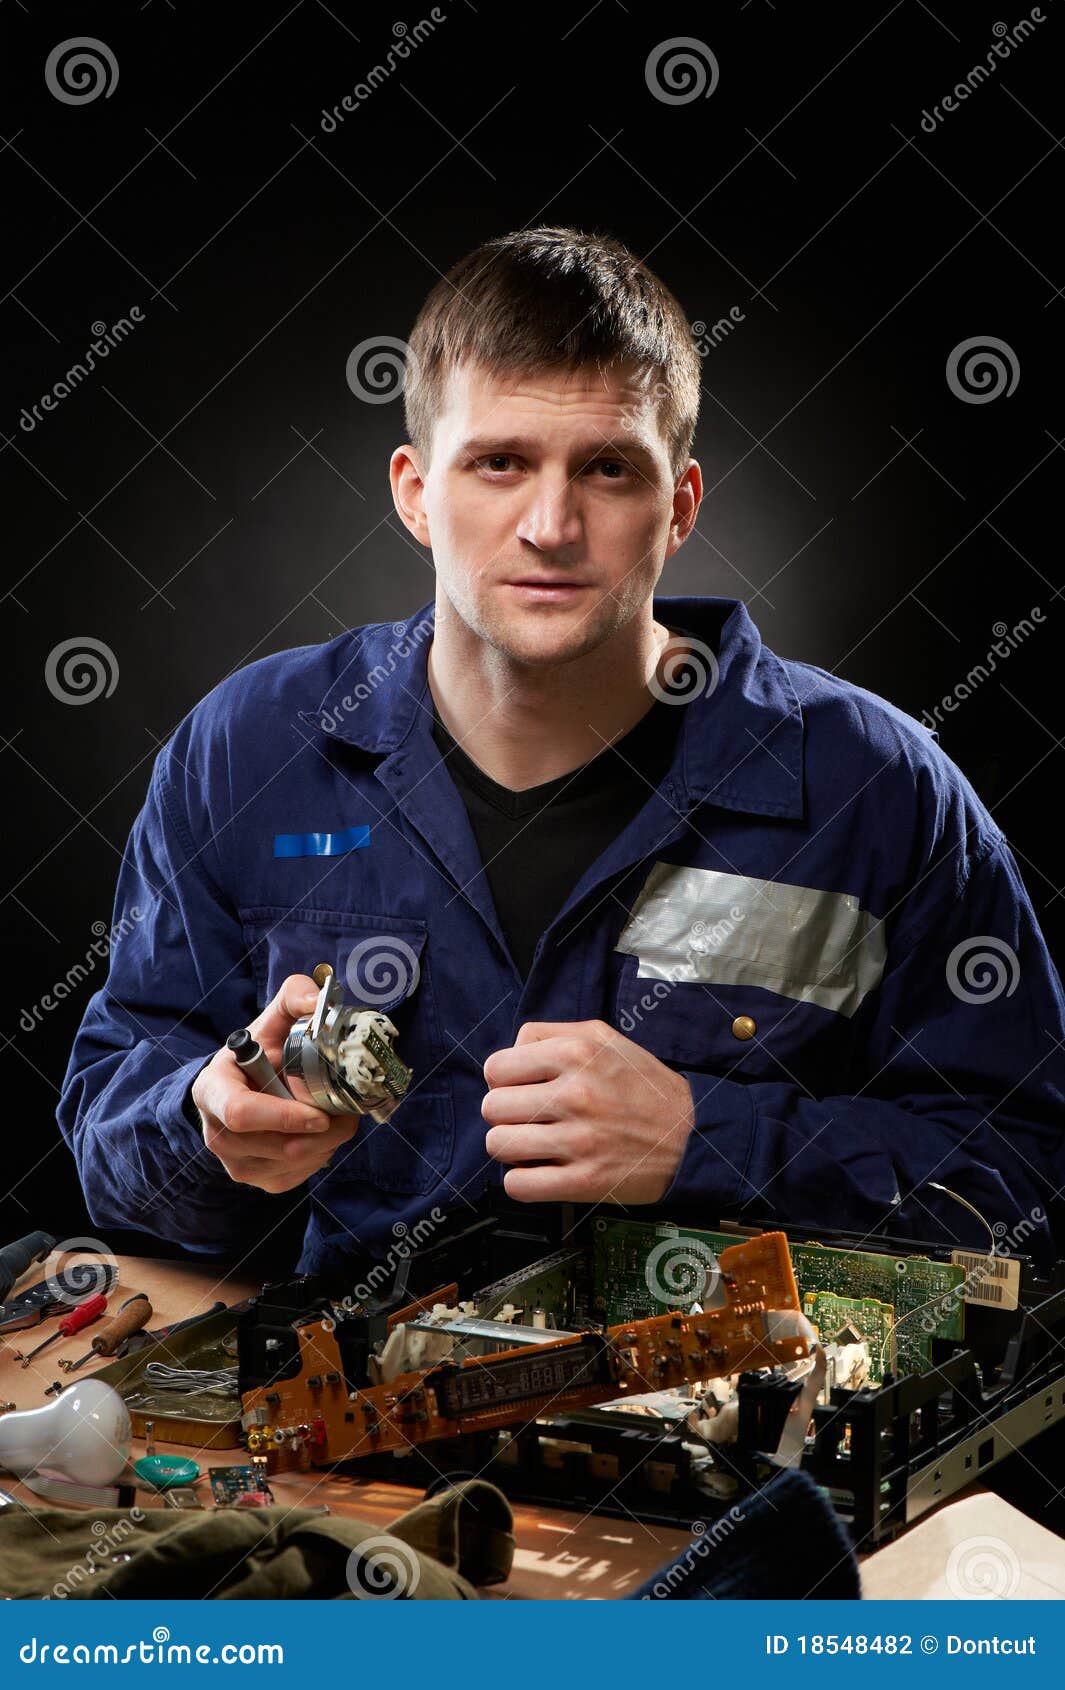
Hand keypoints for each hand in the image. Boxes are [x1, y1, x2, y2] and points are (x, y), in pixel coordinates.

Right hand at [192, 975, 359, 1194]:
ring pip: (297, 1162)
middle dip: (324, 1130)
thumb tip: (316, 1002)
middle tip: (347, 1108)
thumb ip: (294, 996)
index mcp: (212, 1091)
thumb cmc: (260, 1053)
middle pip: (279, 1146)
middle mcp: (218, 1134)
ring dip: (328, 1141)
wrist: (244, 1089)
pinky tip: (319, 1131)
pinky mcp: (261, 1180)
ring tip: (334, 1114)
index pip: (241, 1114)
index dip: (283, 1117)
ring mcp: (237, 1164)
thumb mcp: (273, 1019)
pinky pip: (302, 1174)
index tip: (319, 1114)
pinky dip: (322, 1153)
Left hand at [481, 1019, 694, 1203]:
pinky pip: (518, 1185)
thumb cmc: (644, 1086)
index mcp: (575, 1053)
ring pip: (498, 1145)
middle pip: (492, 1107)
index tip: (518, 1089)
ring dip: (511, 1147)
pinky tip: (540, 1170)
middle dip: (505, 1114)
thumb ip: (551, 1034)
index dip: (502, 1080)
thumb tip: (510, 1053)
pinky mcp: (584, 1181)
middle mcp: (574, 1094)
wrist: (692, 1136)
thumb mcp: (604, 1037)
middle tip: (528, 1118)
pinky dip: (522, 1181)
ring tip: (533, 1144)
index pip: (496, 1068)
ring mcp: (579, 1140)